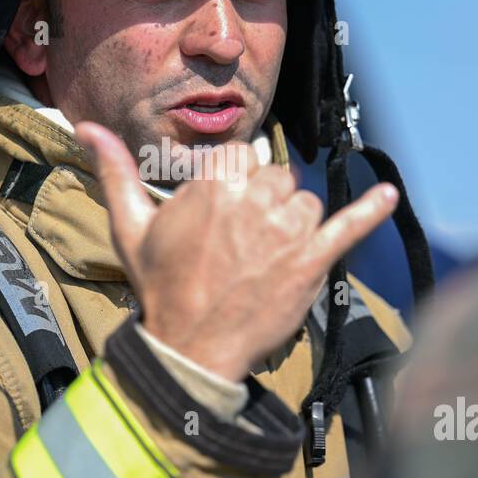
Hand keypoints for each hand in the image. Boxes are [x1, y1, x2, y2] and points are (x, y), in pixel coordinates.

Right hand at [75, 122, 398, 382]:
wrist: (190, 348)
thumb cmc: (160, 288)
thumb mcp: (130, 227)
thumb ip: (115, 172)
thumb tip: (88, 129)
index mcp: (212, 185)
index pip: (242, 157)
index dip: (233, 182)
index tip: (221, 213)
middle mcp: (253, 200)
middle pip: (276, 177)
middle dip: (263, 201)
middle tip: (241, 242)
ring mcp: (285, 231)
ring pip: (305, 203)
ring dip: (293, 221)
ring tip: (265, 256)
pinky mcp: (311, 262)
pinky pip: (348, 226)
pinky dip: (371, 210)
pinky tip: (389, 195)